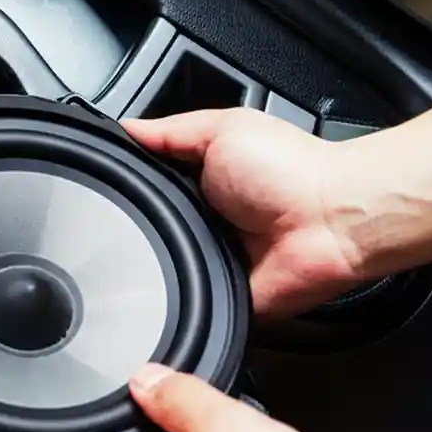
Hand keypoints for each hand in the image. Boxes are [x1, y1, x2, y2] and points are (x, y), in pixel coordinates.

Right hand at [125, 109, 368, 318]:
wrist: (329, 221)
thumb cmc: (290, 171)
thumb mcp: (221, 129)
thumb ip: (171, 132)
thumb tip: (127, 130)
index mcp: (203, 182)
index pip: (149, 188)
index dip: (126, 187)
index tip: (102, 183)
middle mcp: (208, 222)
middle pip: (150, 229)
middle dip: (138, 225)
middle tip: (126, 217)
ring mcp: (216, 260)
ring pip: (163, 267)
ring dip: (158, 259)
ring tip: (161, 243)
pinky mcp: (225, 296)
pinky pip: (189, 301)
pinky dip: (182, 293)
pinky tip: (179, 276)